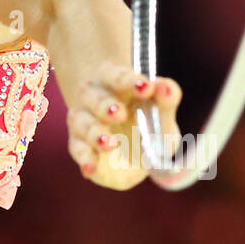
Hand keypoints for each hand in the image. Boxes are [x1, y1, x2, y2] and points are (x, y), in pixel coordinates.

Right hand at [65, 60, 182, 190]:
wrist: (132, 155)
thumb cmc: (146, 123)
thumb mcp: (162, 113)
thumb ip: (166, 100)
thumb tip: (165, 88)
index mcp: (113, 82)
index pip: (116, 76)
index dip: (129, 80)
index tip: (147, 87)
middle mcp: (92, 98)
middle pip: (94, 97)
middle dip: (106, 105)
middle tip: (120, 113)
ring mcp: (83, 122)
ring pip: (83, 123)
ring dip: (95, 133)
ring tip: (109, 143)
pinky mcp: (79, 146)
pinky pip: (78, 150)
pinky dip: (84, 159)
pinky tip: (91, 167)